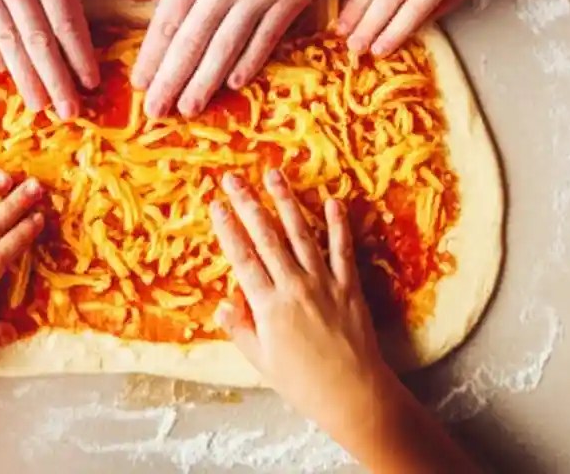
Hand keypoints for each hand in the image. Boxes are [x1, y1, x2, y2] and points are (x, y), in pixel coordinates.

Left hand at [130, 0, 355, 117]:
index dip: (152, 56)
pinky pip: (267, 37)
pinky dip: (249, 62)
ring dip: (205, 83)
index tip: (139, 83)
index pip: (168, 19)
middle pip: (193, 42)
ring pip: (227, 47)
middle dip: (171, 81)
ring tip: (189, 108)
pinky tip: (234, 83)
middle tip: (155, 112)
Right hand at [210, 170, 396, 432]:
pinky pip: (342, 250)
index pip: (242, 258)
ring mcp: (323, 283)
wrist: (353, 394)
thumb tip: (220, 305)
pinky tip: (331, 201)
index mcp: (267, 306)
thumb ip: (241, 329)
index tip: (216, 204)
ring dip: (286, 202)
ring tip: (273, 175)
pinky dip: (337, 224)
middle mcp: (293, 287)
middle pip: (266, 237)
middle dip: (247, 204)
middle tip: (234, 178)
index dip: (227, 229)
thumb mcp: (261, 361)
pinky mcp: (349, 286)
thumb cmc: (302, 384)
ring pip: (300, 234)